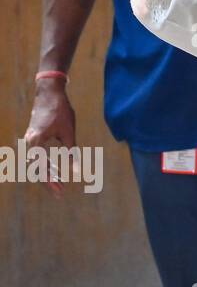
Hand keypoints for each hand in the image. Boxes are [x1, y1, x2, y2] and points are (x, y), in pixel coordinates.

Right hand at [24, 78, 76, 195]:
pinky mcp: (33, 137)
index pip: (42, 169)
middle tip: (60, 193)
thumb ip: (71, 152)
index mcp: (36, 143)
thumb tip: (76, 170)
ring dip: (47, 174)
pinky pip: (37, 156)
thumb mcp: (69, 132)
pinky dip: (45, 165)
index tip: (60, 192)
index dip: (51, 182)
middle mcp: (30, 143)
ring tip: (59, 185)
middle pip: (36, 169)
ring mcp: (30, 140)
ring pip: (36, 163)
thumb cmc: (60, 111)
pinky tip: (54, 171)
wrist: (49, 93)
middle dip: (49, 182)